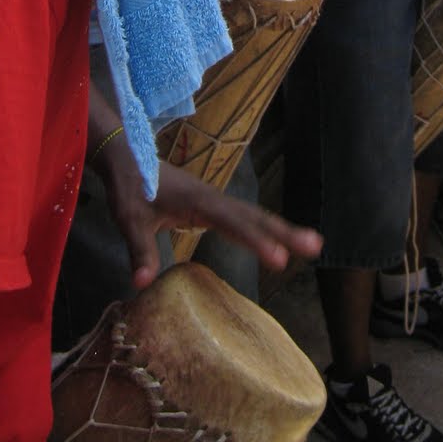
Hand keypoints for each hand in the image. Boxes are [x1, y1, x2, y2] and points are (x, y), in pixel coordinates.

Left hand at [94, 135, 321, 291]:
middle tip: (315, 247)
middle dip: (285, 232)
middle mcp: (214, 198)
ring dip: (282, 229)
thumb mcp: (129, 219)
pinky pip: (245, 219)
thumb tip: (142, 283)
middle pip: (255, 216)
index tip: (278, 258)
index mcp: (199, 199)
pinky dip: (266, 229)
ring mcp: (216, 201)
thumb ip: (139, 250)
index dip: (255, 241)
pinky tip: (280, 241)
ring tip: (312, 245)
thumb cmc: (129, 189)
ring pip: (255, 216)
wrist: (127, 158)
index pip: (232, 223)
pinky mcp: (213, 207)